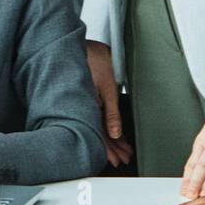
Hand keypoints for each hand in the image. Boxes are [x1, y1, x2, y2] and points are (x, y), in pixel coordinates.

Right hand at [86, 40, 132, 167]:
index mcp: (89, 108)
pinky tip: (114, 131)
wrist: (81, 43)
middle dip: (112, 148)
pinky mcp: (89, 95)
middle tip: (124, 159)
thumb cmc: (94, 60)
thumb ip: (111, 112)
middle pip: (99, 133)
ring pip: (99, 126)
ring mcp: (87, 102)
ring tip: (124, 149)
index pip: (99, 135)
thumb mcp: (107, 87)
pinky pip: (98, 115)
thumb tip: (115, 133)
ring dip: (111, 139)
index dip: (109, 150)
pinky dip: (108, 125)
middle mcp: (86, 107)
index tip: (118, 161)